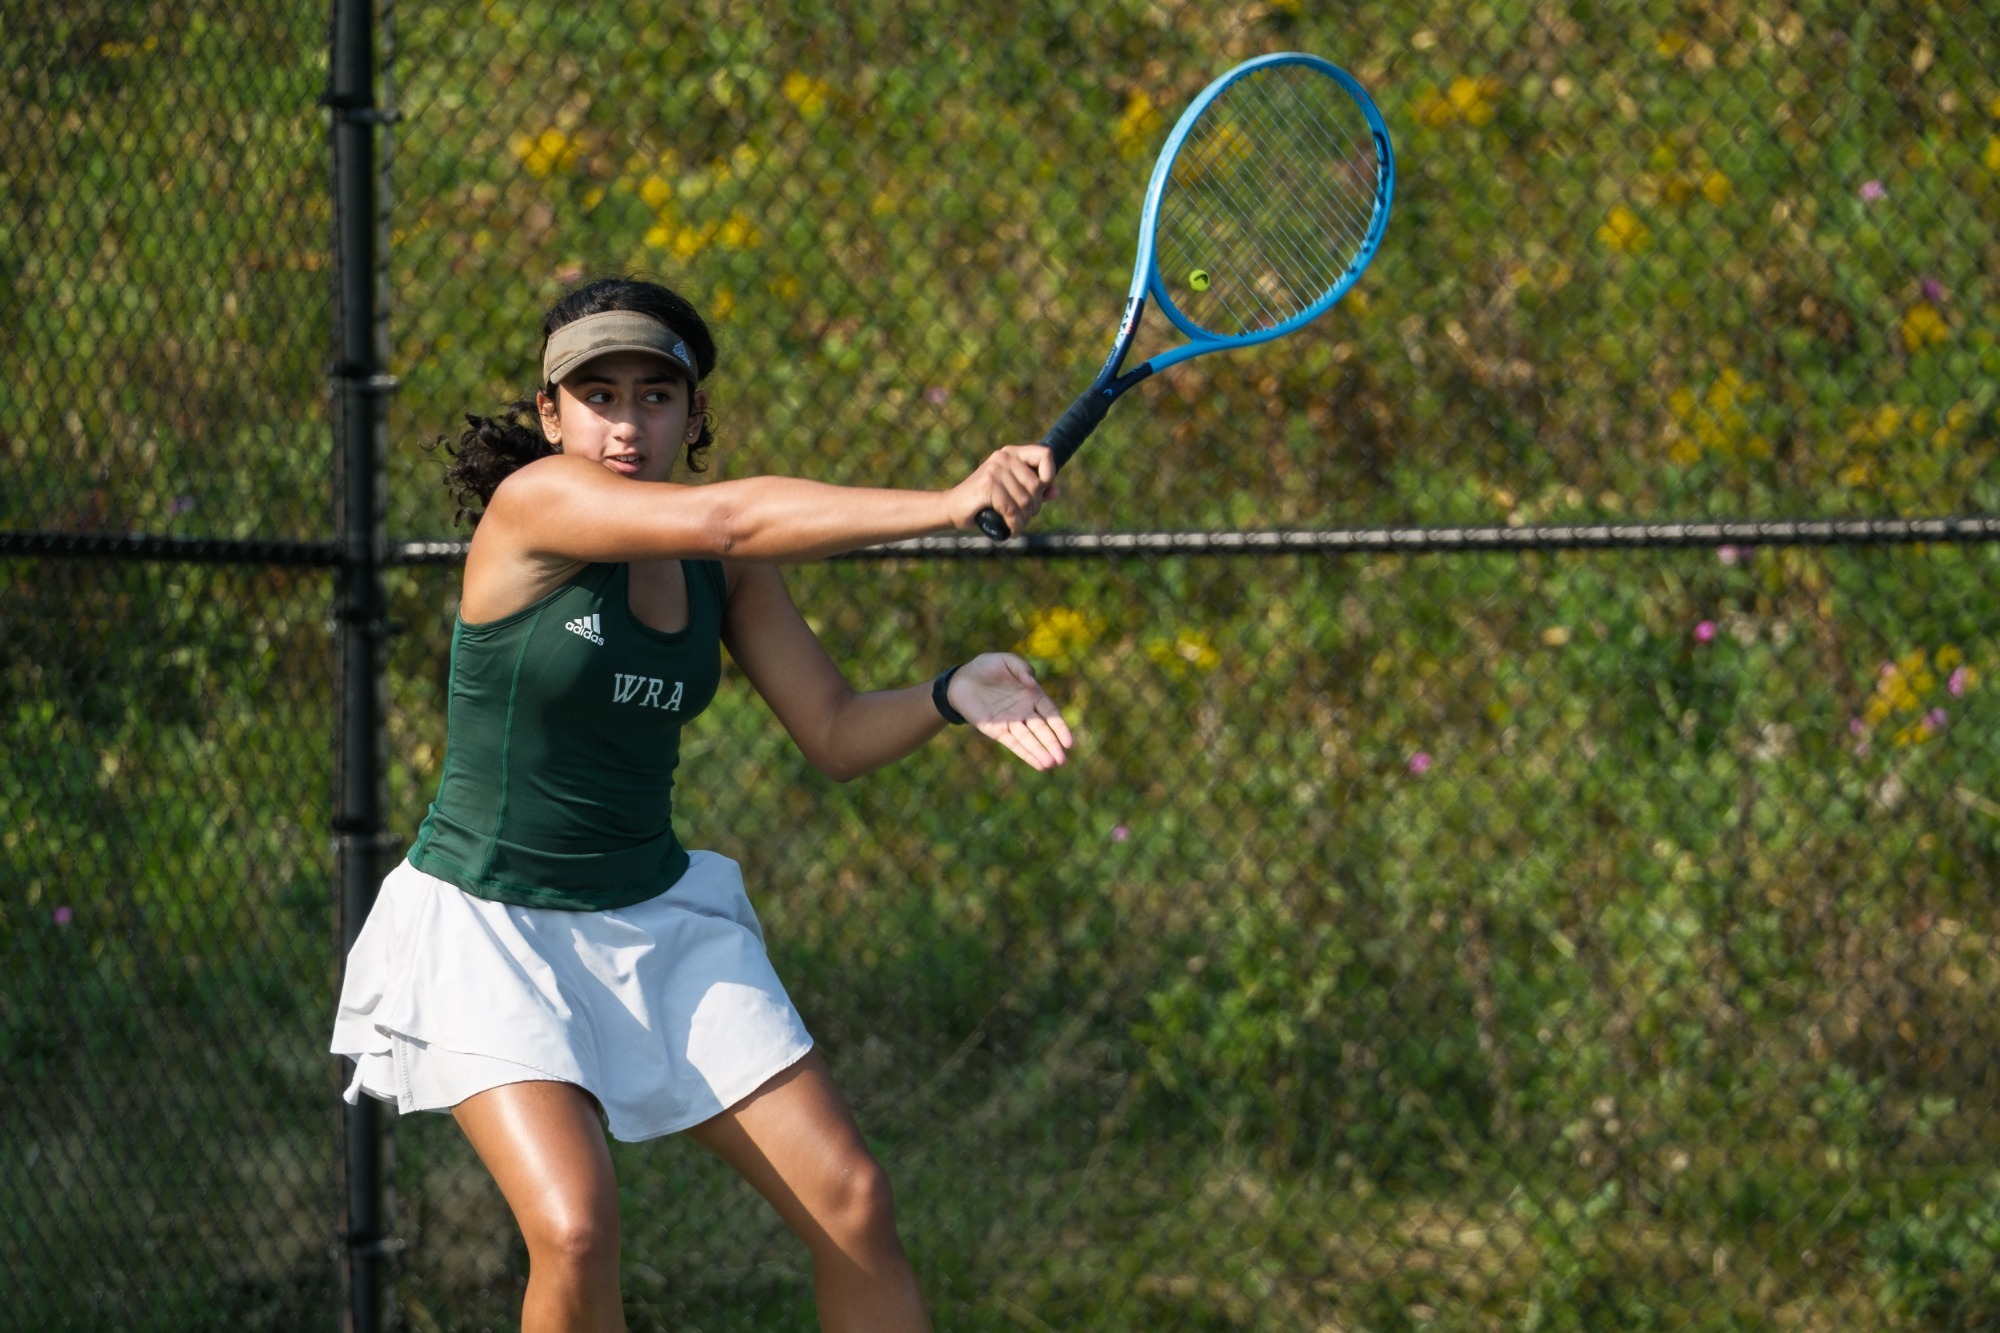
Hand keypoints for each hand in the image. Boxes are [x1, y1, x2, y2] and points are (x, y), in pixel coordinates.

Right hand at [944, 445, 1057, 534]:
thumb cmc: (984, 502)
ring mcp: (994, 469)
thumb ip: (1034, 490)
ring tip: (1016, 525)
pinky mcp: (987, 485)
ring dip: (1024, 520)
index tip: (1040, 492)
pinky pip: (1012, 510)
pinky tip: (1011, 531)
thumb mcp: (1012, 494)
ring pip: (1025, 500)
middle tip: (1022, 517)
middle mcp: (1003, 457)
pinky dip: (1014, 525)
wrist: (952, 508)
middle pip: (1036, 485)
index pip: (1045, 454)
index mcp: (1011, 453)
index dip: (1049, 475)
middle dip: (1033, 508)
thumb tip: (1056, 491)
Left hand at [948, 652, 1073, 770]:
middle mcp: (1025, 711)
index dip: (1060, 728)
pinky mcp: (997, 730)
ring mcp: (1012, 722)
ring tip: (1051, 765)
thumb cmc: (987, 667)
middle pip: (1042, 731)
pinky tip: (1037, 764)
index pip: (1051, 714)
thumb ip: (1022, 669)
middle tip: (1062, 760)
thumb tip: (1033, 684)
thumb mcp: (1006, 661)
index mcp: (1032, 695)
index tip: (1069, 742)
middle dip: (1052, 745)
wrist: (962, 679)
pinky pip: (1013, 744)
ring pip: (1029, 740)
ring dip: (1040, 753)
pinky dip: (1025, 754)